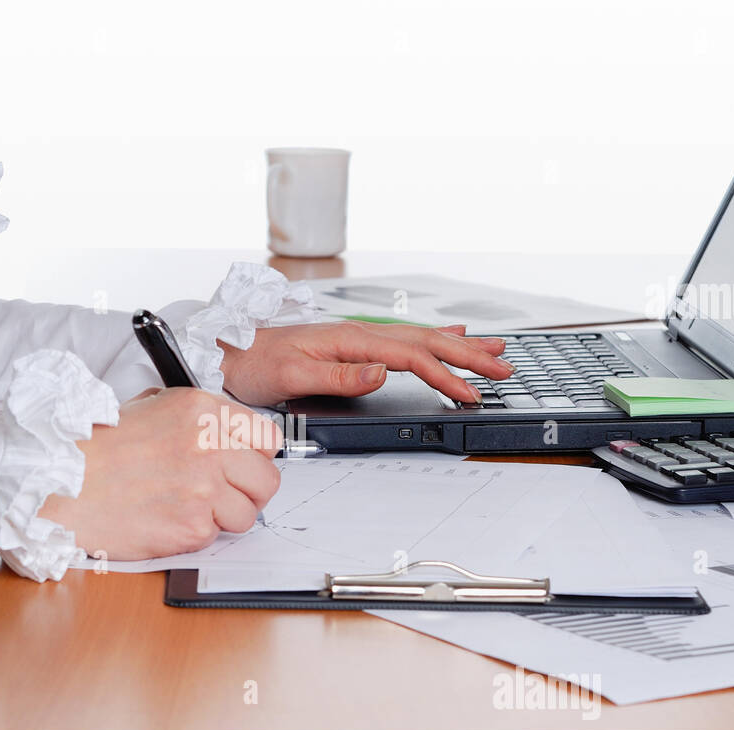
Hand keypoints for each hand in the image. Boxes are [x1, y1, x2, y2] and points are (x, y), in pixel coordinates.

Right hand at [38, 387, 282, 559]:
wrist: (60, 483)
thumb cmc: (96, 448)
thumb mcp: (150, 407)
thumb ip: (196, 419)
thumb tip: (228, 434)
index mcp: (203, 410)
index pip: (266, 437)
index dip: (254, 456)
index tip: (241, 465)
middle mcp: (211, 444)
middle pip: (266, 479)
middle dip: (247, 492)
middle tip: (220, 495)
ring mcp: (205, 486)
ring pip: (247, 514)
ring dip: (223, 518)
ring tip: (186, 509)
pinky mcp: (192, 524)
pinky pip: (215, 536)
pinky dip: (194, 534)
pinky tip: (165, 520)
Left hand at [219, 321, 514, 406]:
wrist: (228, 351)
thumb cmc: (255, 366)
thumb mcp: (292, 377)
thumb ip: (338, 375)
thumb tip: (381, 372)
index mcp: (350, 340)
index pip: (410, 357)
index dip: (445, 376)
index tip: (470, 393)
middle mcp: (360, 333)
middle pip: (426, 342)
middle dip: (468, 356)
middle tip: (505, 368)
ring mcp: (359, 336)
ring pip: (421, 338)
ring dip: (460, 345)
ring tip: (495, 350)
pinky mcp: (355, 343)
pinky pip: (406, 339)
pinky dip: (436, 337)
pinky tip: (452, 334)